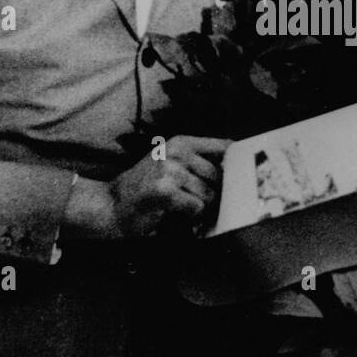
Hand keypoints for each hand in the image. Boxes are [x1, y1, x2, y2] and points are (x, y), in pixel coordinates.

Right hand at [109, 135, 230, 240]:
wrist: (113, 204)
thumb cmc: (146, 186)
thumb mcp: (172, 163)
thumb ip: (200, 161)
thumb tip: (236, 171)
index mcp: (181, 142)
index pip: (224, 146)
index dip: (237, 163)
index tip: (243, 175)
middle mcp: (176, 151)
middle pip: (219, 176)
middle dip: (214, 193)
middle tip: (198, 201)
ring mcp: (170, 169)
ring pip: (209, 194)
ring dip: (200, 207)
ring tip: (182, 206)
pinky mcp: (165, 190)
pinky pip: (196, 206)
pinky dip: (190, 215)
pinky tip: (175, 212)